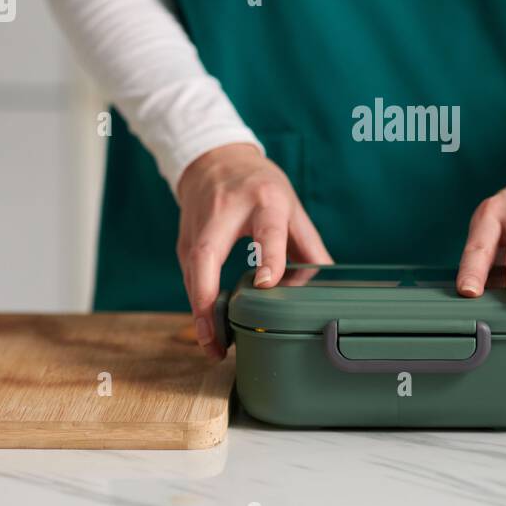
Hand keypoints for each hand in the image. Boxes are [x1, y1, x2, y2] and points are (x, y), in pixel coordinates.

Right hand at [176, 143, 330, 358]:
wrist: (215, 160)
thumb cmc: (260, 187)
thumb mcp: (292, 207)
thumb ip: (309, 245)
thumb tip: (322, 286)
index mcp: (264, 200)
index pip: (266, 231)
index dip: (268, 258)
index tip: (266, 284)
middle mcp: (225, 210)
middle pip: (208, 255)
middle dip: (207, 299)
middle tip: (217, 337)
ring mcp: (199, 225)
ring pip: (192, 272)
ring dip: (199, 311)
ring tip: (213, 346)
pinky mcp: (184, 241)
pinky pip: (189, 277)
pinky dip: (196, 304)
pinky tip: (206, 329)